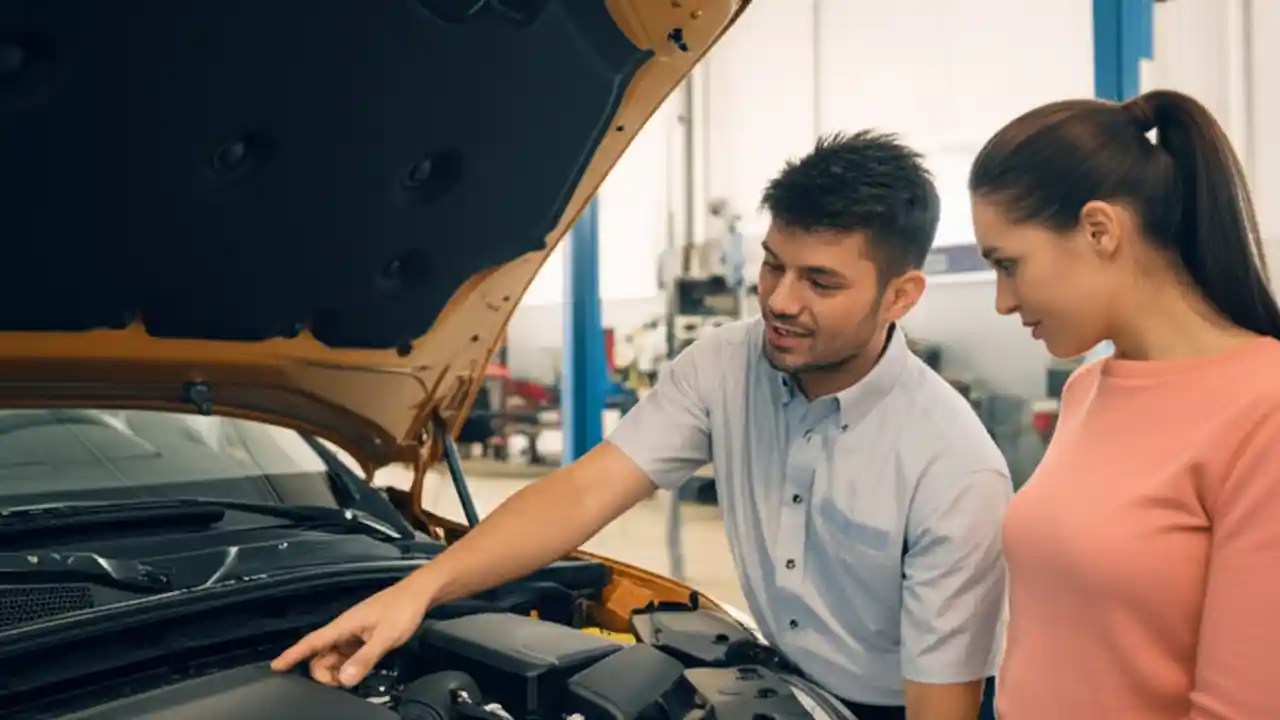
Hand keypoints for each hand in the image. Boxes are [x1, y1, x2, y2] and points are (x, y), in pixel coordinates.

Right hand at [269, 578, 433, 687]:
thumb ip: (365, 658)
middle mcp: (343, 630)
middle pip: (320, 656)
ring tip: (351, 680)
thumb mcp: (385, 636)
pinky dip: (347, 666)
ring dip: (336, 671)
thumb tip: (345, 679)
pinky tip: (358, 671)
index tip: (275, 666)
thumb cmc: (402, 610)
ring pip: (333, 657)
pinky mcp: (362, 638)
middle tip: (342, 684)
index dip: (292, 654)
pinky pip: (346, 656)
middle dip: (323, 673)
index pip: (312, 642)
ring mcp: (352, 634)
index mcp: (343, 625)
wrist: (418, 595)